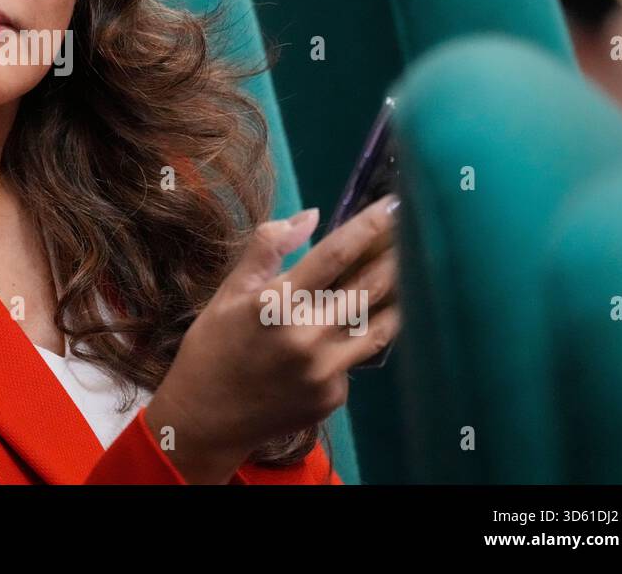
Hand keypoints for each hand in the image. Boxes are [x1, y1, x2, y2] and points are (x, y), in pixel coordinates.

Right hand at [144, 195, 401, 482]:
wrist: (206, 417)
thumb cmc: (213, 346)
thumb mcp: (230, 291)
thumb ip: (268, 248)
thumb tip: (311, 216)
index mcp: (277, 303)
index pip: (336, 254)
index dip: (371, 226)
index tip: (396, 204)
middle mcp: (307, 337)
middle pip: (370, 288)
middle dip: (398, 256)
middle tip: (416, 233)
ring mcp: (324, 371)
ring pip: (379, 326)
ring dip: (397, 297)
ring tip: (410, 272)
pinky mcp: (333, 396)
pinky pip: (357, 359)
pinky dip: (360, 338)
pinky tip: (357, 325)